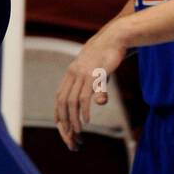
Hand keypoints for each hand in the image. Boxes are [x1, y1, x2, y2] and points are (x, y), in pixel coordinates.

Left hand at [54, 23, 127, 151]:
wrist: (114, 38)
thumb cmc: (105, 57)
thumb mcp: (96, 73)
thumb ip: (94, 87)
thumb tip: (100, 102)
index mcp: (71, 73)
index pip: (59, 96)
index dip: (59, 112)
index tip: (61, 127)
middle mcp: (74, 74)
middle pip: (63, 101)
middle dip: (65, 120)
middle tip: (71, 135)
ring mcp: (84, 74)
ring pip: (73, 101)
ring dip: (74, 118)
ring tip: (78, 131)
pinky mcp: (94, 75)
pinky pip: (86, 96)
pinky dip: (84, 110)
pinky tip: (87, 119)